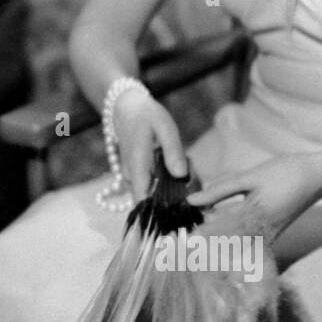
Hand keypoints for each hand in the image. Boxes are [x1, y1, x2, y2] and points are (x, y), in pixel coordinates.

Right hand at [111, 89, 187, 203]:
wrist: (126, 108)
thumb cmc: (147, 115)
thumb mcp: (165, 128)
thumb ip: (173, 151)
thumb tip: (182, 176)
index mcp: (137, 168)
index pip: (144, 204)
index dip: (162, 213)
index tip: (184, 206)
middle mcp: (131, 178)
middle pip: (154, 202)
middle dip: (177, 198)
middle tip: (194, 179)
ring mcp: (133, 178)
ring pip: (155, 195)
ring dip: (174, 190)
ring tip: (189, 170)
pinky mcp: (137, 175)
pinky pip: (153, 187)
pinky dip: (168, 183)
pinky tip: (180, 168)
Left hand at [186, 154, 321, 241]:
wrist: (316, 177)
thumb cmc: (283, 173)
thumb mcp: (250, 178)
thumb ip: (220, 190)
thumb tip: (191, 201)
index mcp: (251, 220)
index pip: (215, 237)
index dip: (194, 239)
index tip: (177, 242)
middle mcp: (258, 233)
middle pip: (222, 247)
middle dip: (201, 246)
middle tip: (180, 247)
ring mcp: (266, 236)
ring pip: (233, 247)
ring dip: (214, 245)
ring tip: (194, 242)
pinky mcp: (270, 234)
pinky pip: (245, 242)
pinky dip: (229, 240)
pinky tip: (218, 232)